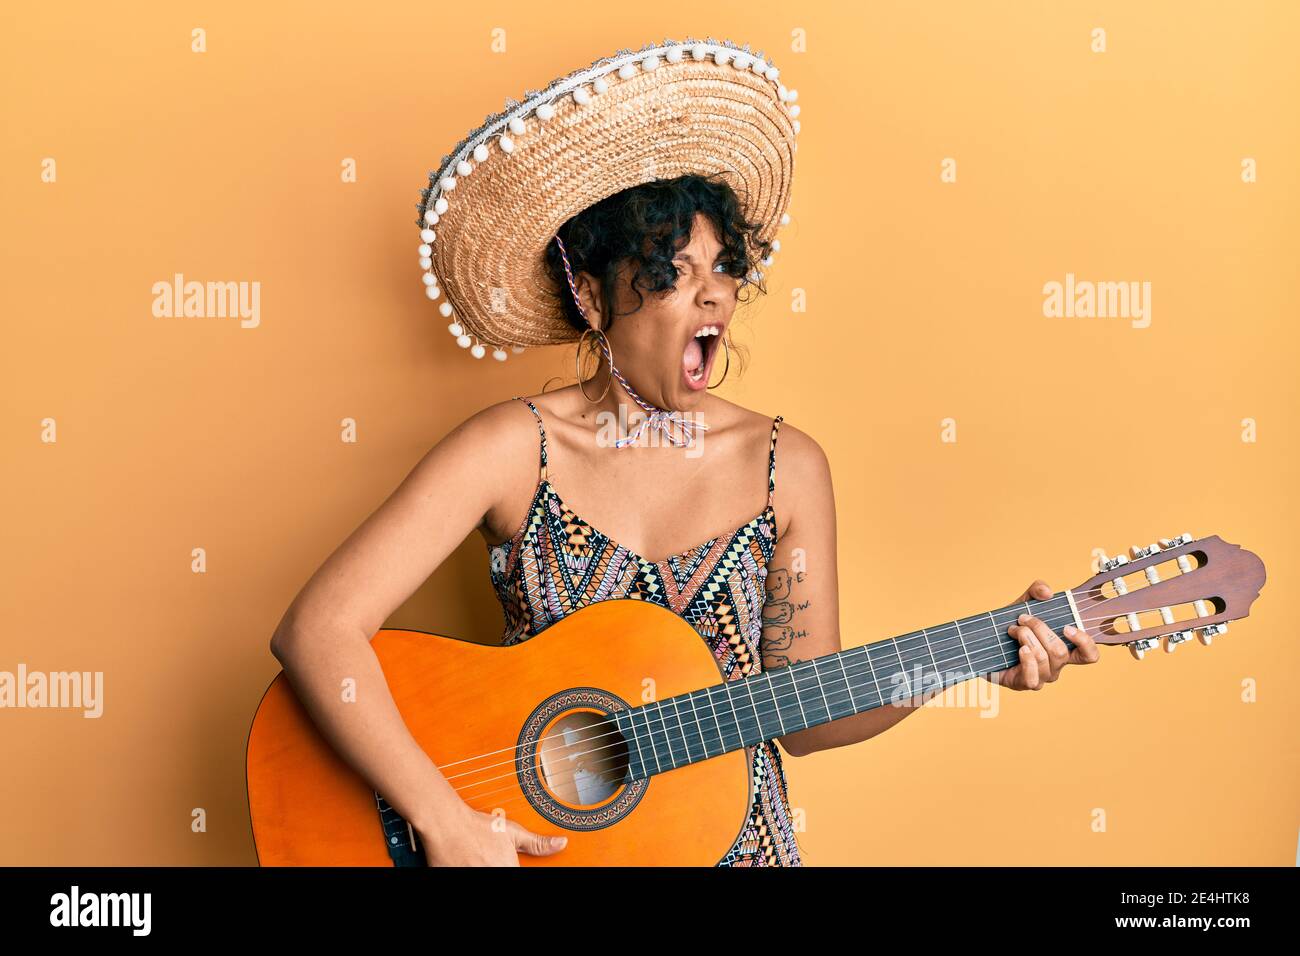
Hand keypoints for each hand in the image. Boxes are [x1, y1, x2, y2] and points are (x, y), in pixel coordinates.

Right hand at [420, 803, 567, 865]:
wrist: (446, 824)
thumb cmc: (479, 826)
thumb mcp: (512, 832)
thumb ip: (538, 844)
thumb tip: (561, 844)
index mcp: (508, 869)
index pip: (520, 875)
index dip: (514, 867)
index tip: (508, 861)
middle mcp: (492, 874)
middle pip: (503, 874)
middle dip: (499, 865)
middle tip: (489, 856)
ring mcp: (473, 877)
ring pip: (489, 877)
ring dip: (485, 867)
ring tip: (480, 858)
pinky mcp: (454, 878)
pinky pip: (467, 878)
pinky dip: (472, 868)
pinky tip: (471, 861)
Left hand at [983, 579, 1099, 689]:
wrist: (983, 643)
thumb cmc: (1009, 625)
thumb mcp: (1022, 603)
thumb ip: (1036, 591)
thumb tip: (1047, 592)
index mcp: (1063, 649)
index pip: (1089, 655)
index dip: (1085, 643)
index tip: (1066, 627)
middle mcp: (1056, 666)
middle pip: (1060, 651)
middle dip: (1039, 629)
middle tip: (1022, 618)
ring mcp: (1041, 677)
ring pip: (1043, 658)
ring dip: (1026, 637)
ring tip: (1012, 630)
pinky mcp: (1024, 683)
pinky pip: (1033, 676)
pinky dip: (1026, 659)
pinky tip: (1019, 649)